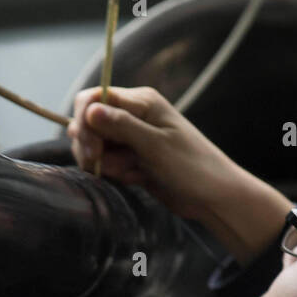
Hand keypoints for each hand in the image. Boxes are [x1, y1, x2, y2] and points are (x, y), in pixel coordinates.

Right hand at [67, 85, 290, 262]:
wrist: (212, 196)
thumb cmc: (191, 166)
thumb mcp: (156, 145)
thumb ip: (122, 126)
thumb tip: (89, 110)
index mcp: (140, 102)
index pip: (93, 99)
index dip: (85, 122)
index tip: (92, 150)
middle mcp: (132, 116)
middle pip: (88, 125)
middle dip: (92, 148)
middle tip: (109, 168)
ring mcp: (130, 138)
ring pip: (95, 147)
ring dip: (106, 165)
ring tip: (132, 173)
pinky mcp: (130, 159)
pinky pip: (107, 164)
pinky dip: (116, 174)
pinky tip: (137, 179)